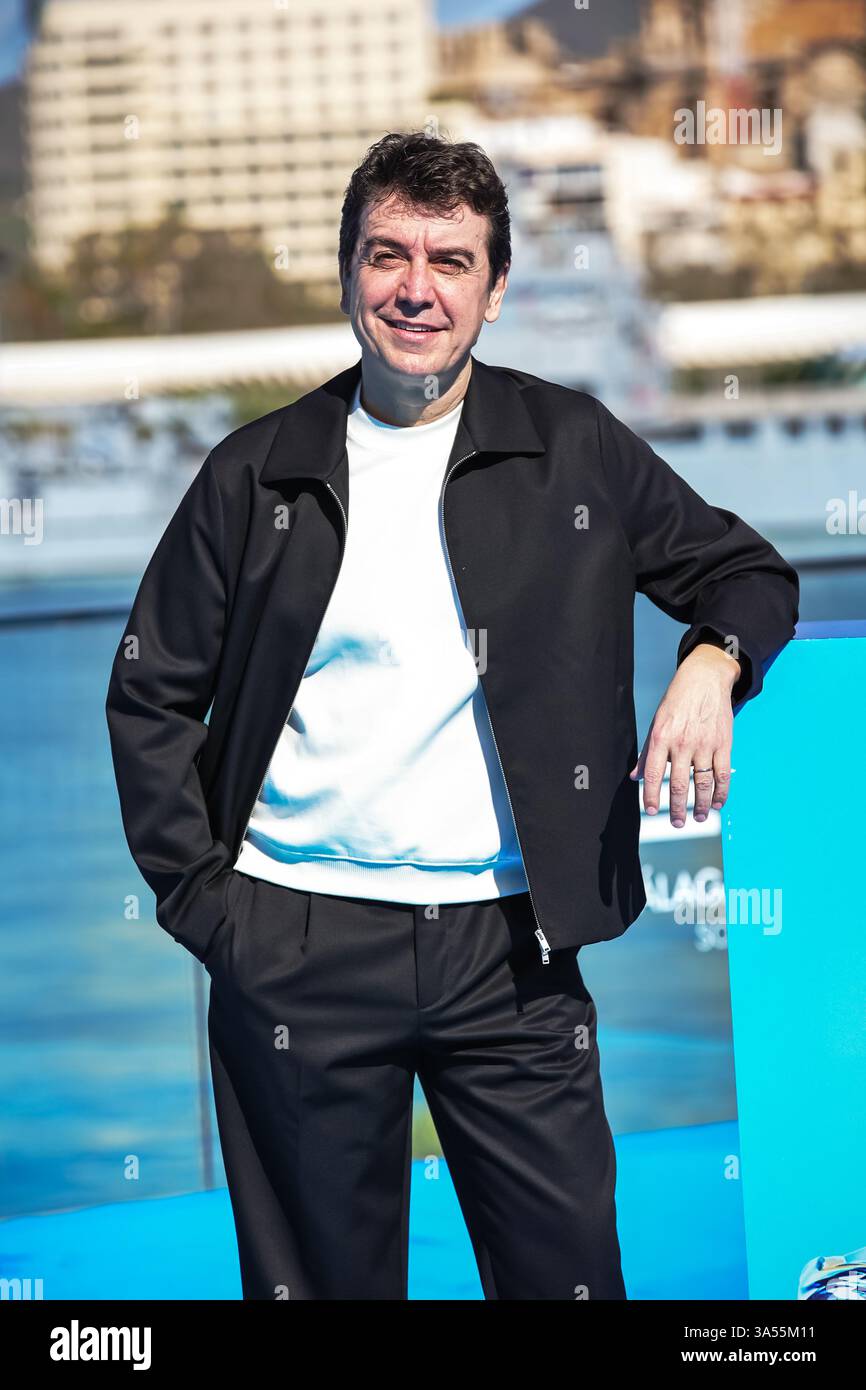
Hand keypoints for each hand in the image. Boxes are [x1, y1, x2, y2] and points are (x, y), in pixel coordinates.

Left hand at [629, 643, 739, 826]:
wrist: (706, 677)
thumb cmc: (678, 700)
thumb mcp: (657, 722)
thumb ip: (648, 753)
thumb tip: (635, 777)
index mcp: (662, 737)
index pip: (654, 774)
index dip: (651, 796)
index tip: (652, 811)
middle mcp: (682, 743)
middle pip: (678, 784)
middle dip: (676, 808)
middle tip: (676, 824)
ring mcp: (705, 744)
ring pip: (702, 783)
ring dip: (700, 805)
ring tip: (698, 818)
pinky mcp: (724, 744)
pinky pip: (723, 774)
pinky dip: (721, 792)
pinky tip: (716, 803)